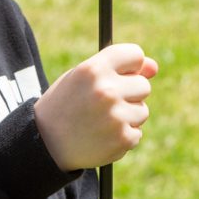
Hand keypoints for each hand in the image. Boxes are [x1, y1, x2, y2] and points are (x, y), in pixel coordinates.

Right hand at [33, 43, 156, 170]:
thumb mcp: (83, 78)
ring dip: (127, 117)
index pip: (135, 54)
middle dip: (129, 94)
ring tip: (100, 121)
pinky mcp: (123, 139)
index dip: (131, 66)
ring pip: (142, 110)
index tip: (122, 74)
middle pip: (143, 85)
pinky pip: (137, 132)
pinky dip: (123, 136)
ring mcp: (116, 116)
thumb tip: (154, 67)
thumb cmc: (66, 104)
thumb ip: (118, 69)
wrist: (44, 144)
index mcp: (94, 69)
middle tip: (105, 104)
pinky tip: (101, 136)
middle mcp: (106, 90)